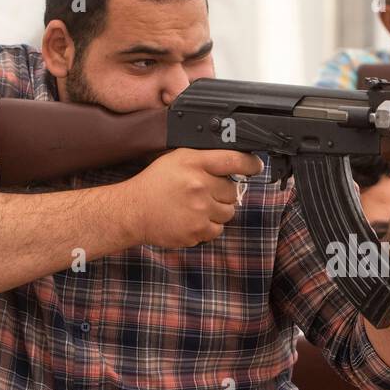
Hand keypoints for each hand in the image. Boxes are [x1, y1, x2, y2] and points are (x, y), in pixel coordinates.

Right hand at [121, 148, 263, 246]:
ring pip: (228, 212)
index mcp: (193, 162)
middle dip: (222, 193)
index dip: (250, 164)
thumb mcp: (176, 160)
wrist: (133, 212)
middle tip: (203, 193)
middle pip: (233, 190)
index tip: (256, 166)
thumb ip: (204, 159)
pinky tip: (192, 219)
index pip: (233, 160)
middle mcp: (198, 184)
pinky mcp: (197, 230)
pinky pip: (218, 230)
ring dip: (217, 211)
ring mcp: (199, 209)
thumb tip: (235, 163)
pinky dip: (208, 227)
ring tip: (196, 207)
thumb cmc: (155, 184)